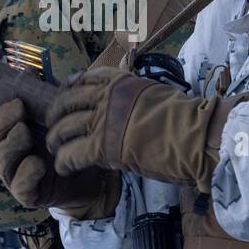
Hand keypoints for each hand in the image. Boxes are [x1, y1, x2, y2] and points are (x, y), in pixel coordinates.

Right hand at [0, 97, 118, 215]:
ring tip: (27, 133)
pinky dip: (26, 173)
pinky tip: (39, 163)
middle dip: (3, 123)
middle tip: (21, 112)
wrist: (93, 175)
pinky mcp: (29, 195)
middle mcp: (10, 156)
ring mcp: (16, 176)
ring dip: (12, 145)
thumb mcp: (57, 117)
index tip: (17, 100)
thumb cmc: (70, 143)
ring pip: (1, 161)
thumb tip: (28, 70)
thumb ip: (42, 96)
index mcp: (12, 136)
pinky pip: (19, 186)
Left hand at [45, 68, 235, 191]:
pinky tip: (64, 168)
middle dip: (55, 116)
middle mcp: (107, 96)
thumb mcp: (154, 95)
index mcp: (121, 81)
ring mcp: (103, 120)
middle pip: (67, 103)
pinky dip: (64, 162)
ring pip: (64, 128)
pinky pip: (72, 154)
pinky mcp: (102, 147)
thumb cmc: (185, 120)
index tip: (62, 95)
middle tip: (52, 127)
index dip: (68, 89)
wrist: (196, 136)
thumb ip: (130, 100)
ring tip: (55, 149)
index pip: (83, 80)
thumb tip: (119, 112)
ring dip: (56, 140)